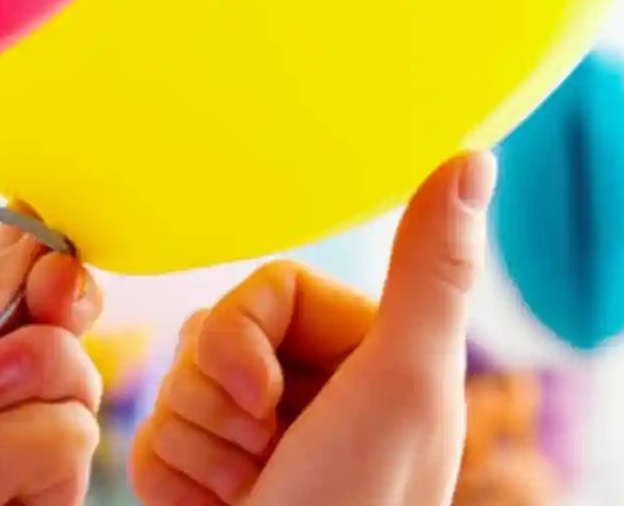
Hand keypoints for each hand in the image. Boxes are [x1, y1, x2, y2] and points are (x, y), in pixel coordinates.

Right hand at [131, 152, 496, 505]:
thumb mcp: (400, 389)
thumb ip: (430, 272)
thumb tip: (473, 152)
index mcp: (371, 365)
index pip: (271, 287)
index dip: (247, 335)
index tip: (268, 401)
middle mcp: (315, 395)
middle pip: (216, 330)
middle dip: (222, 400)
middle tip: (267, 456)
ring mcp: (258, 437)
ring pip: (174, 379)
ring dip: (198, 447)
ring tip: (249, 495)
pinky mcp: (208, 473)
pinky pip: (151, 433)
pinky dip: (174, 480)